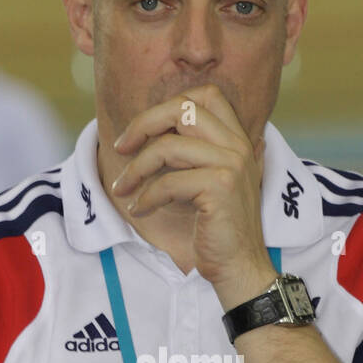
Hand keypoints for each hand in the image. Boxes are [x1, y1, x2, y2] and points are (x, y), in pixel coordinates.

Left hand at [110, 84, 274, 304]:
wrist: (240, 267)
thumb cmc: (219, 229)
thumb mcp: (210, 182)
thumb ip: (196, 153)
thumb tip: (157, 131)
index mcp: (237, 139)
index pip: (205, 95)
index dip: (167, 105)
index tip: (143, 131)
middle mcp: (238, 146)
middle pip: (182, 108)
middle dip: (143, 124)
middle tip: (121, 148)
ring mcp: (231, 164)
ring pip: (168, 146)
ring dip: (136, 169)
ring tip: (122, 189)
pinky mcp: (220, 188)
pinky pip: (168, 182)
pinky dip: (146, 197)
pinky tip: (140, 210)